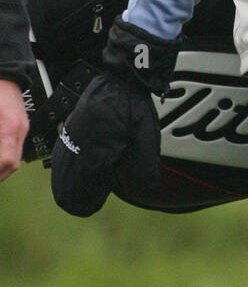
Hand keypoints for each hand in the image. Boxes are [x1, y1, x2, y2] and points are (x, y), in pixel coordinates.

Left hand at [0, 77, 29, 180]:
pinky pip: (14, 148)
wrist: (5, 71)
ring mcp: (22, 127)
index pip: (6, 160)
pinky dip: (4, 157)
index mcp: (10, 127)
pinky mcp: (20, 124)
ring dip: (1, 168)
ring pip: (15, 158)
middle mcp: (20, 129)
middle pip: (12, 163)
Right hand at [50, 16, 180, 215]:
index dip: (86, 197)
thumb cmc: (135, 106)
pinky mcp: (72, 126)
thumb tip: (146, 187)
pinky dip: (64, 166)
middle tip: (82, 207)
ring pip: (63, 164)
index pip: (87, 180)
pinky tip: (69, 173)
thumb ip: (145, 162)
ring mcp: (74, 133)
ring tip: (74, 198)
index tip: (89, 208)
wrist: (121, 78)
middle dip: (75, 194)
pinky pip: (62, 150)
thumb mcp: (146, 135)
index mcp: (100, 145)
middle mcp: (82, 141)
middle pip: (70, 176)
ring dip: (68, 182)